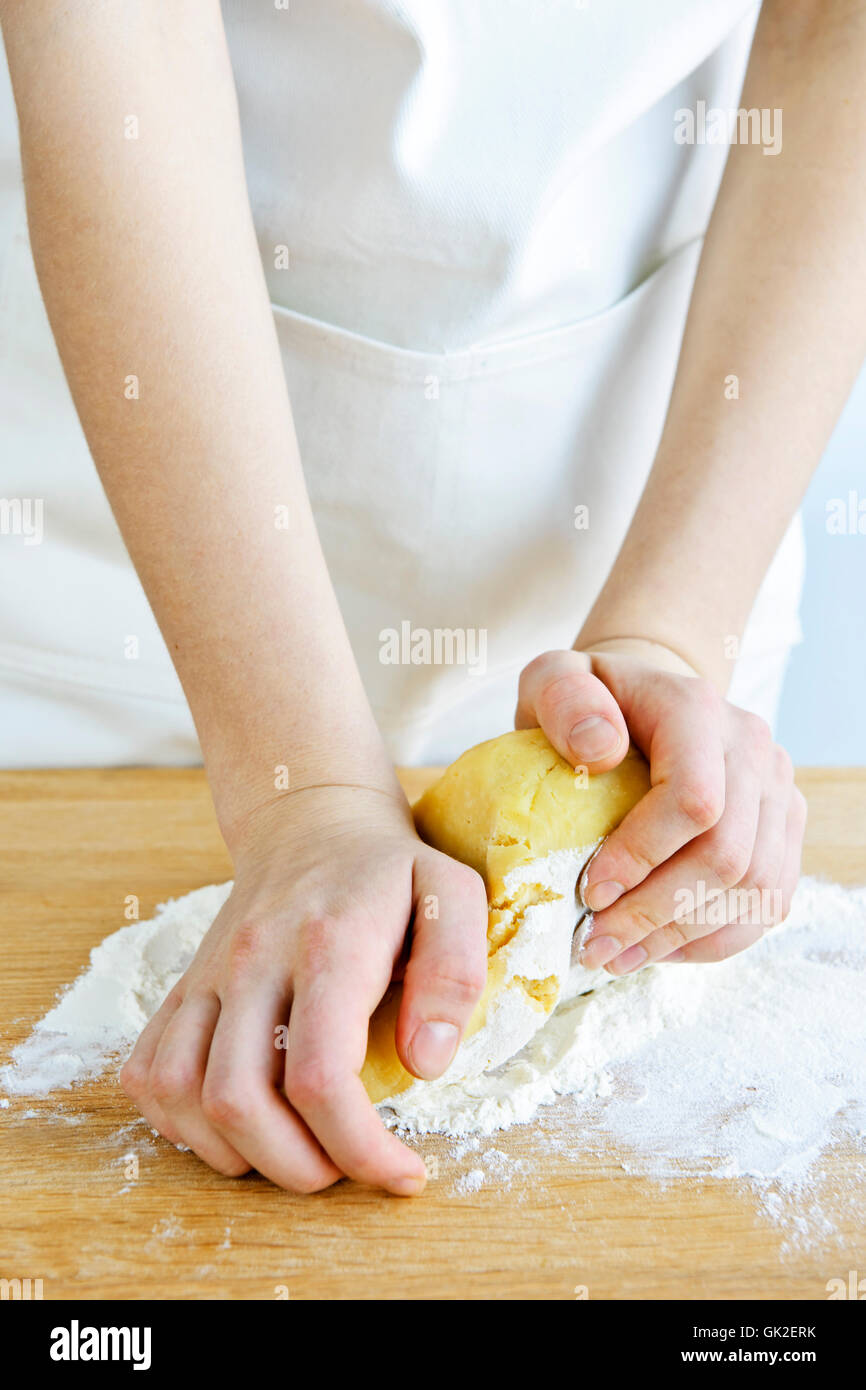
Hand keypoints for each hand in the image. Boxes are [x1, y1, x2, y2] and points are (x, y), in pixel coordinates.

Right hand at [120, 785, 487, 1194]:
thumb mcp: (452, 896)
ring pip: (181, 1096)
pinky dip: (181, 1121)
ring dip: (236, 1153)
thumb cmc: (389, 871)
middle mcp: (253, 961)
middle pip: (239, 1101)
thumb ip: (455, 972)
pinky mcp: (181, 987)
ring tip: (296, 1150)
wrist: (310, 822)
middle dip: (296, 1167)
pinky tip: (239, 1122)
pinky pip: (148, 1073)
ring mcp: (207, 975)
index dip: (360, 1149)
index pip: (322, 1077)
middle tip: (346, 1168)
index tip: (403, 1172)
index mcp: (327, 945)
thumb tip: (426, 1063)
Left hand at [515, 642, 805, 969]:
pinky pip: (765, 904)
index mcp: (698, 710)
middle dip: (657, 912)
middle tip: (594, 944)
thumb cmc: (588, 702)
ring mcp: (777, 791)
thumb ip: (562, 699)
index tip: (589, 892)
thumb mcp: (552, 679)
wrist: (640, 702)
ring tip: (616, 956)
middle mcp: (753, 748)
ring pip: (754, 889)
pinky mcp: (782, 832)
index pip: (695, 799)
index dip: (644, 856)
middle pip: (729, 855)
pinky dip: (710, 939)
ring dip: (681, 935)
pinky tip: (656, 949)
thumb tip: (600, 751)